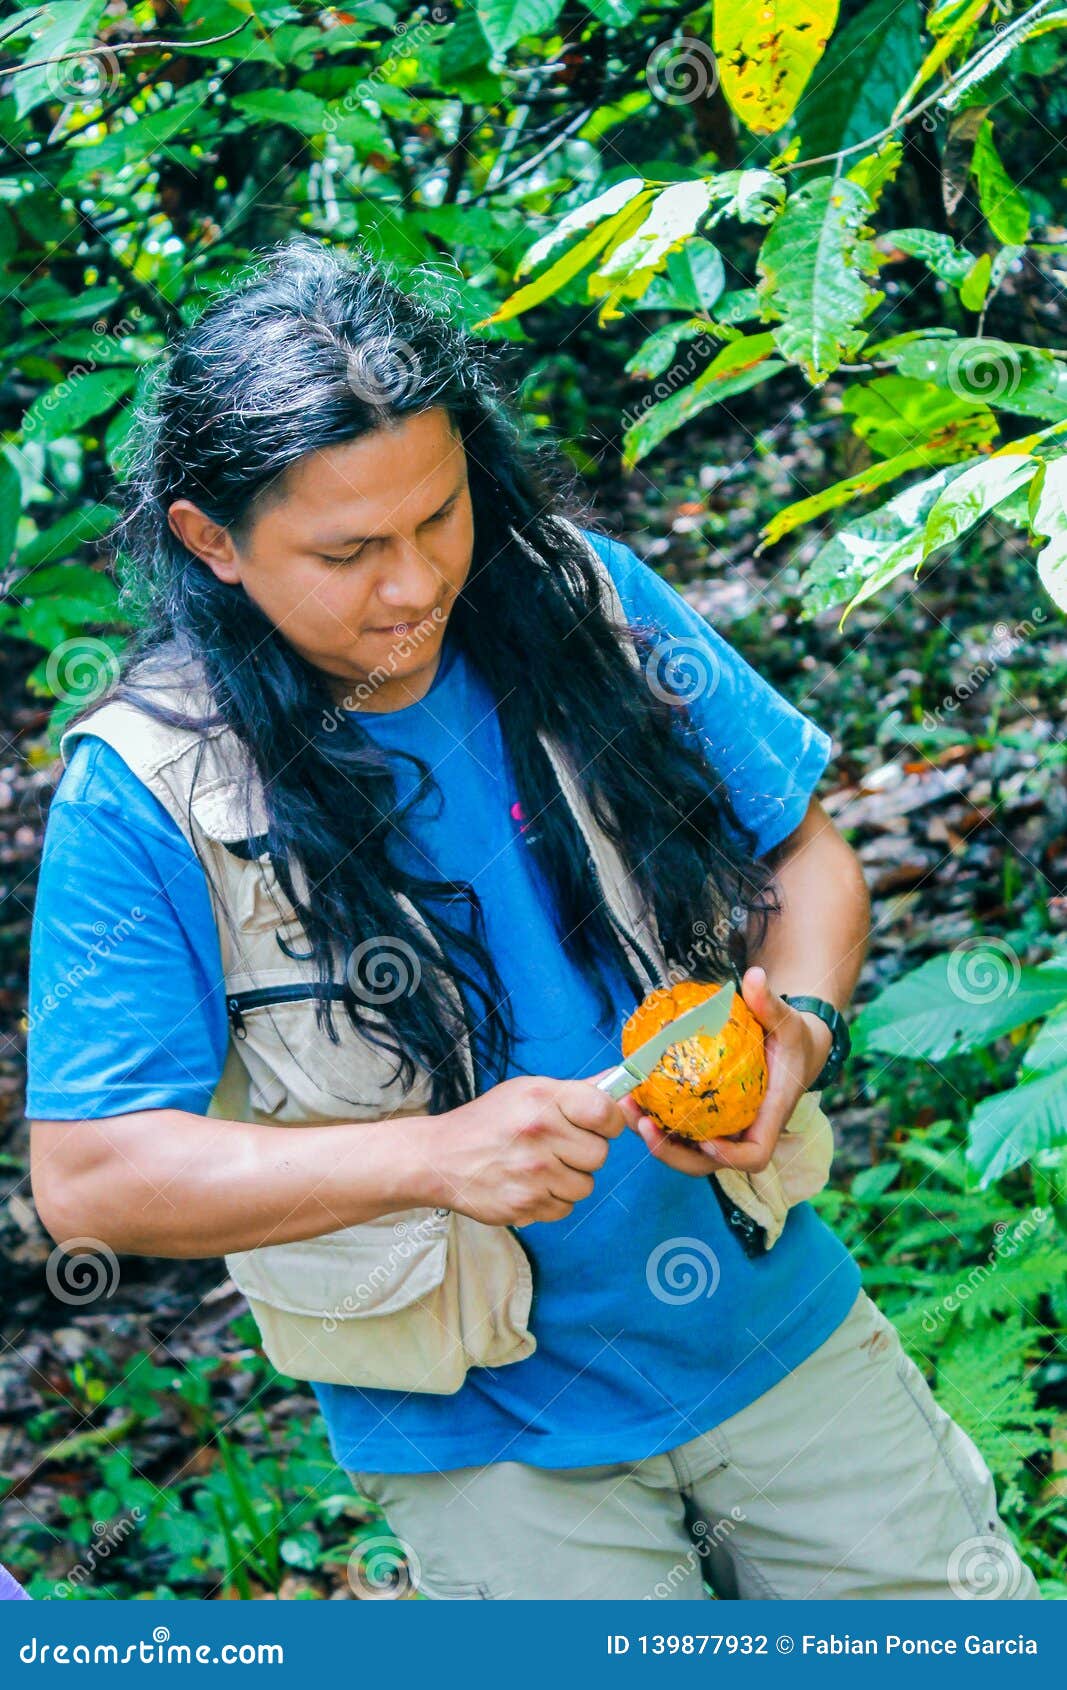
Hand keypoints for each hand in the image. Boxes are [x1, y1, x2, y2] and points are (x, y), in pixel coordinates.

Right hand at [427, 1073, 629, 1226]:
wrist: (440, 1157)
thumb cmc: (490, 1121)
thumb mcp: (529, 1092)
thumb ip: (580, 1092)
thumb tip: (626, 1082)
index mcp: (542, 1098)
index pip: (605, 1113)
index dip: (608, 1122)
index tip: (596, 1124)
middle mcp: (538, 1133)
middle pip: (600, 1154)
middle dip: (583, 1153)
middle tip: (557, 1146)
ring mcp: (531, 1172)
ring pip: (585, 1185)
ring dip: (568, 1179)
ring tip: (539, 1166)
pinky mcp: (524, 1205)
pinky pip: (564, 1208)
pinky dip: (551, 1201)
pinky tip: (528, 1185)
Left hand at [627, 966, 832, 1178]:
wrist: (791, 1050)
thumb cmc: (791, 1039)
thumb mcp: (787, 1021)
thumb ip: (770, 1003)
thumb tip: (753, 977)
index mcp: (768, 1119)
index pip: (753, 1156)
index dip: (730, 1158)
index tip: (706, 1143)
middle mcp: (744, 1134)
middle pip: (707, 1165)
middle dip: (672, 1154)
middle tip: (642, 1123)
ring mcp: (724, 1132)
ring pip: (686, 1151)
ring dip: (654, 1137)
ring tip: (626, 1107)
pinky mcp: (708, 1122)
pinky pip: (679, 1130)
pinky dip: (656, 1119)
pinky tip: (632, 1095)